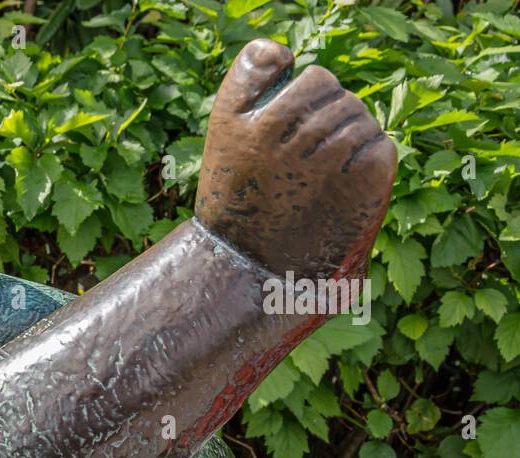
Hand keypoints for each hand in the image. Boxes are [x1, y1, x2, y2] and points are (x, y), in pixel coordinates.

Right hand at [195, 40, 396, 280]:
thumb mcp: (222, 128)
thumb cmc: (235, 193)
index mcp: (265, 124)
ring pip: (362, 122)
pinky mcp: (364, 186)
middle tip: (306, 158)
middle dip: (330, 119)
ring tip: (323, 172)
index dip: (307, 99)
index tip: (291, 128)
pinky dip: (369, 159)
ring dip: (350, 138)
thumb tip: (281, 49)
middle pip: (343, 101)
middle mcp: (301, 142)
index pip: (316, 80)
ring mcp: (336, 164)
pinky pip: (381, 148)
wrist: (248, 264)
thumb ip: (246, 77)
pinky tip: (345, 183)